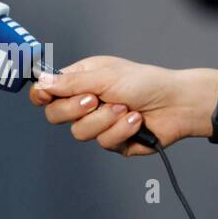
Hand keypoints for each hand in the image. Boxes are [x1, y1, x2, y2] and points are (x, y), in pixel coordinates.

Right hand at [30, 55, 217, 155]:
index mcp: (79, 81)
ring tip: (124, 108)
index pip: (47, 91)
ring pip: (79, 132)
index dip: (41, 95)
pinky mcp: (113, 142)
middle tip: (94, 99)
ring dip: (104, 119)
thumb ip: (71, 82)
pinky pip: (104, 142)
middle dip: (75, 108)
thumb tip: (41, 82)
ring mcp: (98, 124)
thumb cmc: (144, 81)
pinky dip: (122, 130)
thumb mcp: (104, 76)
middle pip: (56, 115)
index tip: (45, 96)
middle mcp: (85, 103)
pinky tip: (136, 119)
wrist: (177, 104)